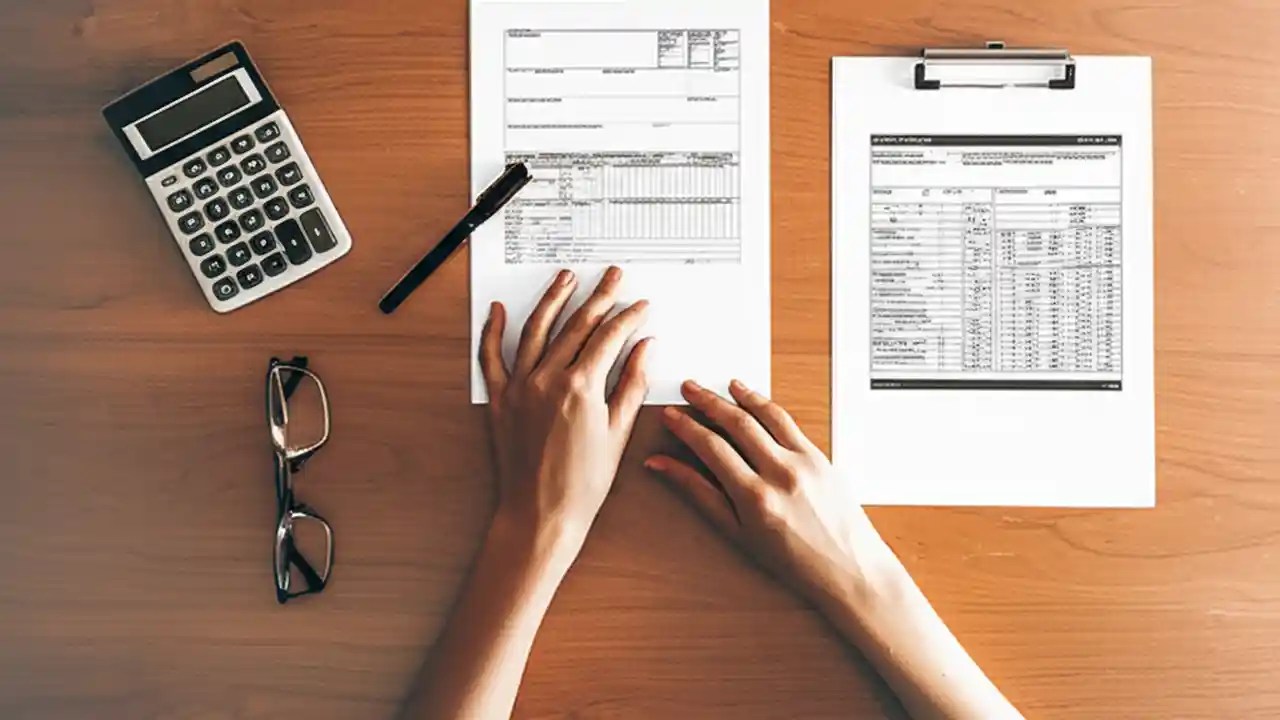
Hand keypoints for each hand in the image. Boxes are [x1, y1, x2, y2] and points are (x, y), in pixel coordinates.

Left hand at [479, 266, 651, 556]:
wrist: (540, 514)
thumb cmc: (582, 483)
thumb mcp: (617, 433)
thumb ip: (631, 384)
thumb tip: (646, 348)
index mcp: (580, 387)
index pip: (609, 337)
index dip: (628, 317)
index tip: (641, 306)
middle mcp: (547, 379)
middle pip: (576, 325)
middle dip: (598, 297)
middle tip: (612, 277)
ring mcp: (519, 386)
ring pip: (536, 329)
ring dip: (553, 300)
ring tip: (567, 278)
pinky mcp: (499, 399)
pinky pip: (492, 357)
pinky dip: (492, 331)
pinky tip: (497, 310)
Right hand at [645, 380, 892, 603]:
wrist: (848, 569)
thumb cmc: (794, 561)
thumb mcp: (737, 532)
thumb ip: (699, 493)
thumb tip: (664, 466)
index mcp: (756, 498)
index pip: (711, 448)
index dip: (686, 427)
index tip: (672, 416)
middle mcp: (782, 475)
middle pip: (736, 423)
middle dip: (707, 401)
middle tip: (689, 389)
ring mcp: (805, 463)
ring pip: (765, 414)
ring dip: (738, 396)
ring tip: (719, 386)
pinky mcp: (822, 457)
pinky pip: (790, 423)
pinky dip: (768, 406)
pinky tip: (754, 399)